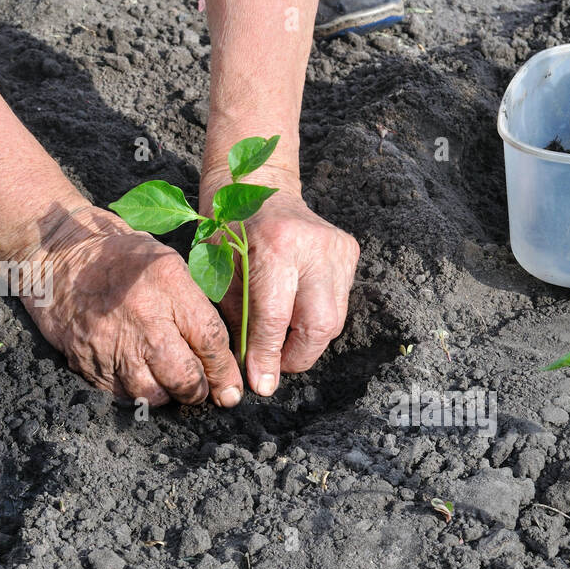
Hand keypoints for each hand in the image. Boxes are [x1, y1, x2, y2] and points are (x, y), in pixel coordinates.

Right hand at [22, 206, 243, 406]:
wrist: (55, 254)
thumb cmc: (119, 256)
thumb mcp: (167, 263)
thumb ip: (194, 304)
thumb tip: (222, 351)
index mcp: (168, 284)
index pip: (210, 341)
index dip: (225, 371)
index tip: (231, 387)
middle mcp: (142, 317)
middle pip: (185, 378)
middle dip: (199, 391)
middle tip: (202, 389)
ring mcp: (111, 343)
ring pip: (153, 395)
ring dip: (167, 394)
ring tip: (168, 381)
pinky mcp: (87, 362)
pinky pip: (122, 394)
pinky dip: (136, 391)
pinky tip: (139, 375)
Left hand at [200, 167, 359, 395]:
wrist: (256, 184)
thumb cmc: (228, 229)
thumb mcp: (220, 274)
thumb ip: (239, 321)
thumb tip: (255, 370)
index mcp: (275, 245)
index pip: (276, 317)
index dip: (268, 356)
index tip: (262, 384)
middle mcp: (314, 246)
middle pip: (320, 325)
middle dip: (298, 356)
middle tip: (275, 365)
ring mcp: (337, 248)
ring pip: (334, 319)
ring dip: (307, 339)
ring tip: (282, 336)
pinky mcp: (349, 251)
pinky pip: (339, 302)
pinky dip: (317, 316)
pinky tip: (297, 306)